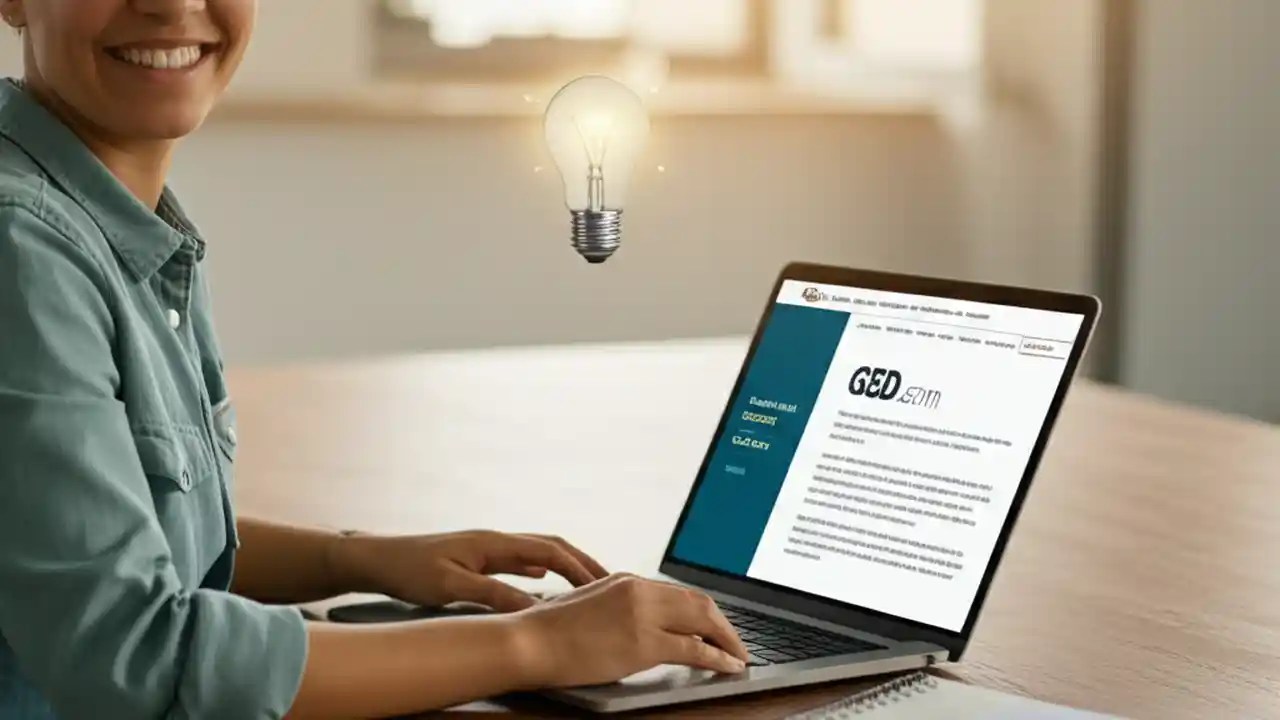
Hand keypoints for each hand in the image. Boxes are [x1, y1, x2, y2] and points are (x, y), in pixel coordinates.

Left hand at [334, 530, 608, 611]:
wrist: (376, 559)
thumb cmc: (408, 570)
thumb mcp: (452, 587)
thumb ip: (493, 595)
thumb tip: (535, 610)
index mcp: (494, 543)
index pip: (549, 551)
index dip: (579, 567)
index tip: (604, 585)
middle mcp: (496, 541)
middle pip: (552, 546)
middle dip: (583, 563)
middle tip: (611, 584)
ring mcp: (489, 549)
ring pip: (539, 553)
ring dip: (566, 567)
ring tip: (590, 588)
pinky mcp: (480, 559)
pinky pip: (522, 563)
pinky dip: (544, 573)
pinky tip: (548, 587)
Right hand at [509, 573, 748, 687]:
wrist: (530, 641)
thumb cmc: (549, 631)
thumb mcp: (591, 606)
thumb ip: (620, 609)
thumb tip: (644, 624)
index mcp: (627, 580)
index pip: (678, 592)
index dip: (703, 611)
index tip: (715, 625)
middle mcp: (639, 590)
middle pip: (699, 602)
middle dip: (724, 624)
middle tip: (736, 642)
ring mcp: (643, 615)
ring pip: (703, 621)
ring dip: (727, 640)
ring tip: (738, 655)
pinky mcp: (643, 643)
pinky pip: (694, 649)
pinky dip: (718, 657)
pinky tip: (728, 666)